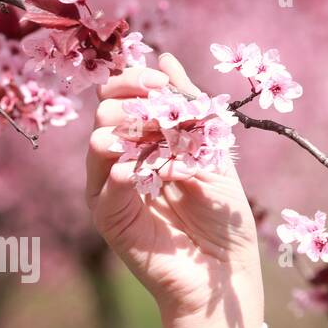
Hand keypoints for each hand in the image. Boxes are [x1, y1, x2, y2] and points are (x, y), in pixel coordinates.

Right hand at [86, 52, 264, 327]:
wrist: (227, 269)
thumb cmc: (224, 213)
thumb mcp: (214, 151)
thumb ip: (189, 106)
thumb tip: (164, 58)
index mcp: (150, 141)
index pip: (125, 96)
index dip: (134, 81)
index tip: (154, 78)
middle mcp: (126, 161)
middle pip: (108, 115)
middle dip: (131, 105)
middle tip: (156, 111)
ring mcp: (114, 190)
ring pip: (99, 148)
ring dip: (118, 134)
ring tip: (134, 134)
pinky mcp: (112, 221)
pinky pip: (104, 192)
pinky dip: (118, 175)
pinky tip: (133, 169)